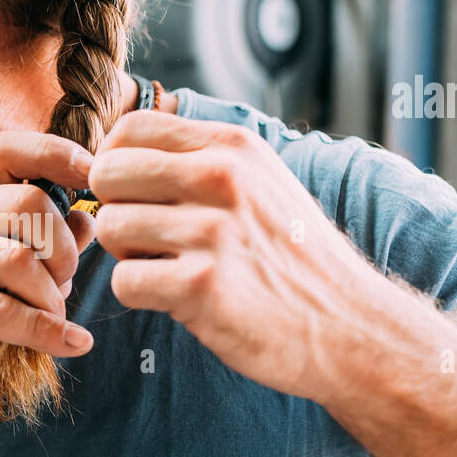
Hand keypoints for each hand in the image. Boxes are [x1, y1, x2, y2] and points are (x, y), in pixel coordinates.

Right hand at [0, 130, 98, 414]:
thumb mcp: (2, 272)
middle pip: (29, 203)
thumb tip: (88, 219)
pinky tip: (73, 343)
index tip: (95, 176)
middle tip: (65, 286)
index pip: (9, 150)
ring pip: (18, 260)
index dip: (57, 154)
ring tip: (56, 319)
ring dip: (52, 298)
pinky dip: (45, 331)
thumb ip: (44, 244)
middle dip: (63, 251)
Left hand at [89, 110, 388, 402]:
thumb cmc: (293, 257)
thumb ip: (199, 159)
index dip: (115, 164)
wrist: (350, 327)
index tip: (134, 195)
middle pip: (106, 174)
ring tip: (171, 267)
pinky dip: (141, 296)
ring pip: (109, 227)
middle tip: (150, 238)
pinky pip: (123, 281)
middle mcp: (222, 178)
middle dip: (115, 209)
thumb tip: (117, 151)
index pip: (129, 129)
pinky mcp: (202, 286)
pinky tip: (178, 297)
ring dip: (128, 256)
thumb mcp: (260, 181)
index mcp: (232, 146)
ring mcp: (213, 231)